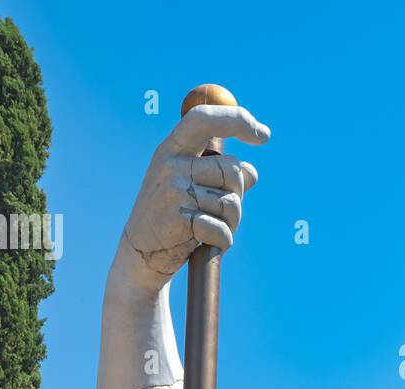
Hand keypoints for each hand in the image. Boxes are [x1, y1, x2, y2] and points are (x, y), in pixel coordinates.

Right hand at [123, 103, 270, 276]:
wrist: (141, 252)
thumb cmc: (172, 215)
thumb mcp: (191, 185)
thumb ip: (222, 175)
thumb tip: (251, 171)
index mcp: (172, 149)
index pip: (204, 120)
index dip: (236, 119)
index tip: (263, 134)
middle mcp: (171, 164)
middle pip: (232, 171)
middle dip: (238, 195)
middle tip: (223, 213)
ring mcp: (173, 190)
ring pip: (231, 203)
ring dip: (231, 222)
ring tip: (211, 229)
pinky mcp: (179, 219)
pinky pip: (221, 228)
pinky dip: (223, 240)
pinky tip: (207, 243)